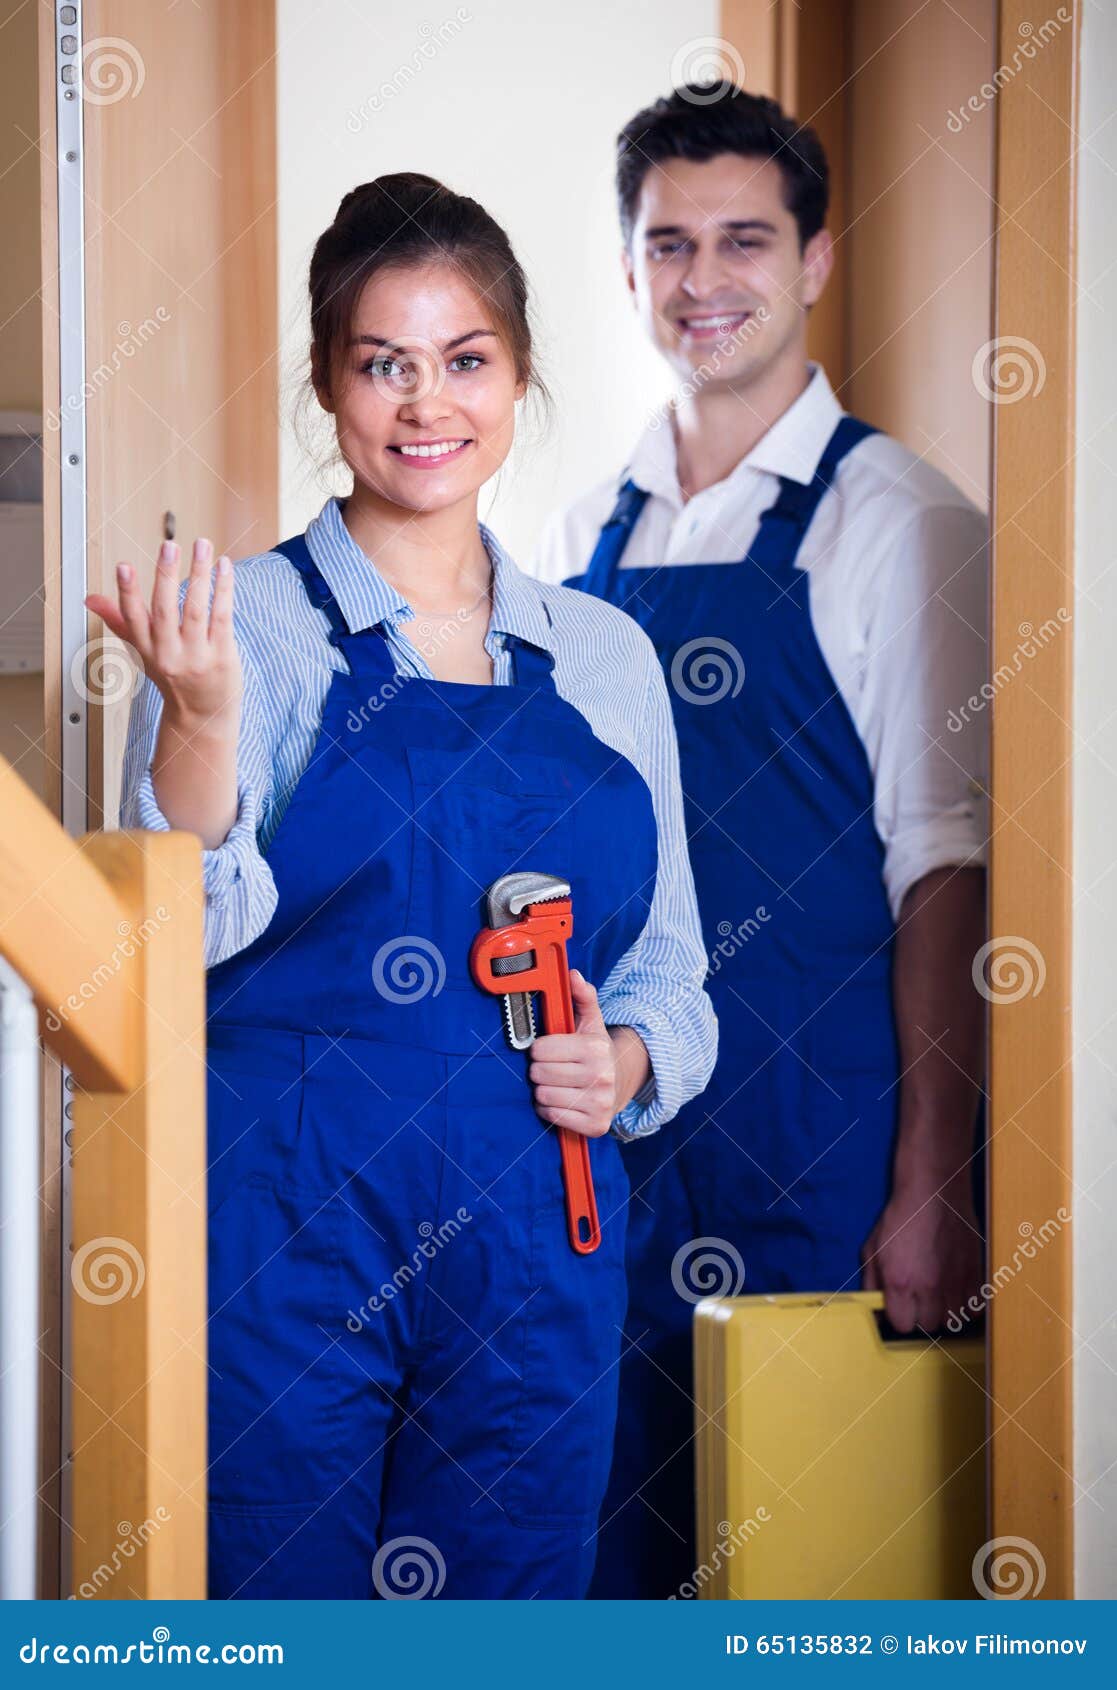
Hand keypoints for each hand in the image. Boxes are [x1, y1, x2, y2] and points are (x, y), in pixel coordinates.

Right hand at [85, 537, 240, 732]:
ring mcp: (197, 657)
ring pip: (196, 610)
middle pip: (165, 611)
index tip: (123, 566)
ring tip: (202, 545)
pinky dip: (223, 590)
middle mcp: (169, 654)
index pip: (133, 618)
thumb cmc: (173, 677)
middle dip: (166, 576)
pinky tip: (224, 567)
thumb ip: (120, 620)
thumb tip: (90, 598)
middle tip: (169, 546)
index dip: (127, 592)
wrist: (202, 715)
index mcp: (147, 649)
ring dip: (200, 574)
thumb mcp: (143, 651)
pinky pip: (222, 617)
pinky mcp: (222, 657)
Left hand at [527, 970, 616, 1137]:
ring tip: (557, 1084)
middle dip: (541, 1070)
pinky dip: (550, 1109)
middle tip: (553, 1068)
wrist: (621, 1083)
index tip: (551, 1050)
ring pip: (542, 1096)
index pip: (540, 1049)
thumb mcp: (591, 1021)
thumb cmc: (597, 1051)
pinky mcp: (596, 1125)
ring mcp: (599, 1103)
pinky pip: (552, 1116)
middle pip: (538, 1073)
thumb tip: (573, 975)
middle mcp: (600, 1077)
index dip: (541, 1049)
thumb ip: (582, 996)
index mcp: (595, 1048)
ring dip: (544, 1090)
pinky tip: (561, 1100)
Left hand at [862, 1181, 983, 1332]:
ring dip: (943, 1310)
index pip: (902, 1325)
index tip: (900, 1306)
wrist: (934, 1191)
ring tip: (937, 1293)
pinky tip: (955, 1290)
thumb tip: (873, 1308)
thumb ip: (871, 1283)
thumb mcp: (872, 1249)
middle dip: (920, 1314)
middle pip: (928, 1325)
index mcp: (900, 1281)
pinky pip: (974, 1307)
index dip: (899, 1316)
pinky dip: (966, 1304)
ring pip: (952, 1319)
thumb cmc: (901, 1216)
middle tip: (918, 1297)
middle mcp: (929, 1286)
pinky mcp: (975, 1273)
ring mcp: (954, 1281)